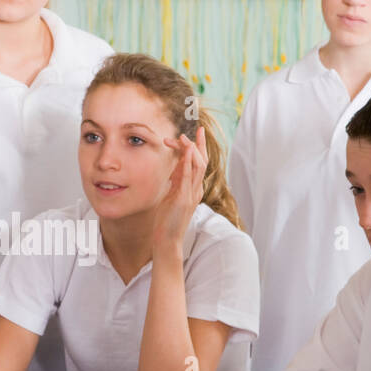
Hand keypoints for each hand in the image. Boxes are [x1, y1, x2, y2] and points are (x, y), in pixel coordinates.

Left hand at [150, 129, 206, 252]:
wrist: (167, 240)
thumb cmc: (167, 221)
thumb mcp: (171, 197)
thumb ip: (175, 183)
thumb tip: (175, 169)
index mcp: (193, 189)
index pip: (199, 164)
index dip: (198, 148)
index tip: (193, 135)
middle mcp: (196, 190)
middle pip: (203, 162)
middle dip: (201, 144)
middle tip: (199, 129)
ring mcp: (191, 194)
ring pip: (199, 167)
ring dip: (193, 150)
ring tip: (187, 137)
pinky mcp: (184, 199)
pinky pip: (188, 177)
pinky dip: (188, 162)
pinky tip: (186, 151)